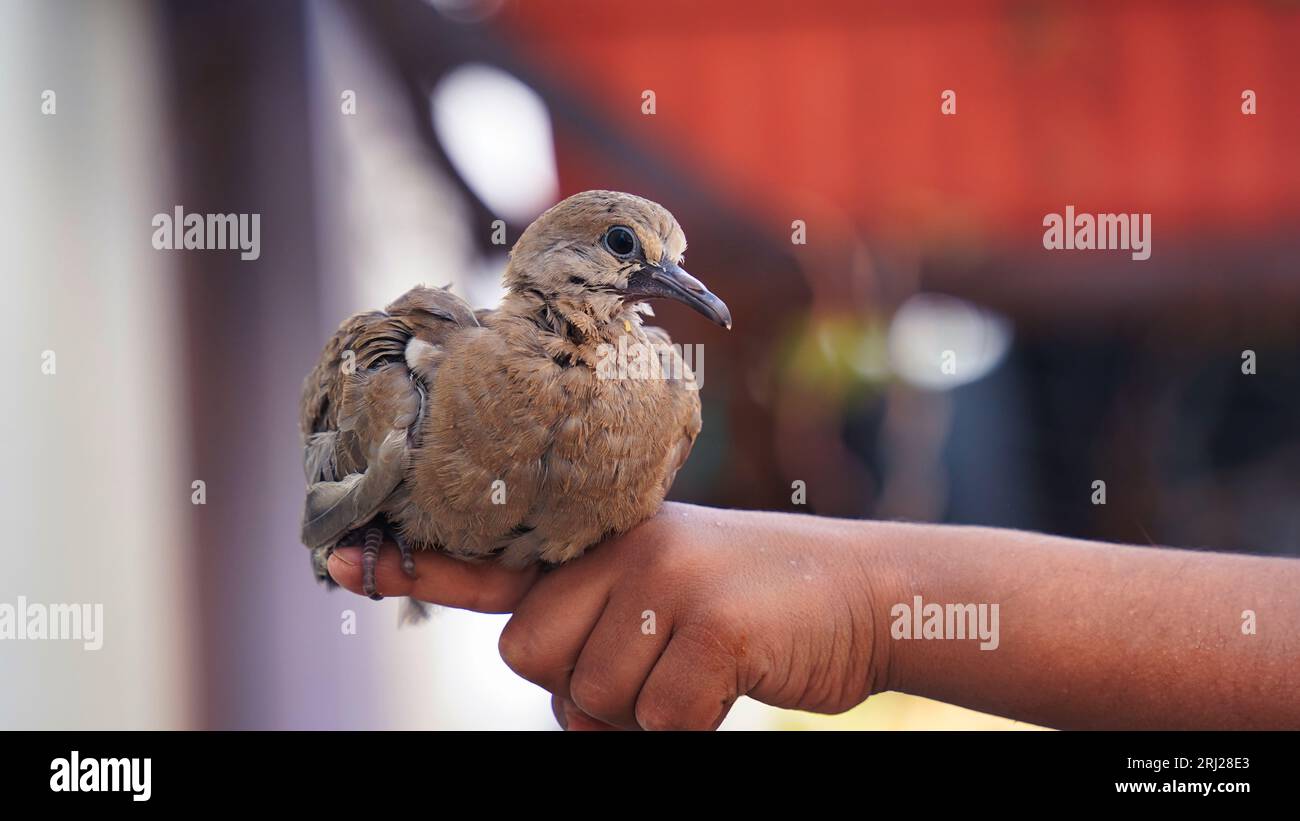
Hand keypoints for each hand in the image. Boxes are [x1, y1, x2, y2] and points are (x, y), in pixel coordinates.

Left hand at [328, 502, 891, 729]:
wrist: (861, 594)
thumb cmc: (749, 608)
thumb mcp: (663, 595)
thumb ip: (595, 621)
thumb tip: (549, 689)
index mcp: (603, 542)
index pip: (494, 559)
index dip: (417, 567)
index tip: (343, 561)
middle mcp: (623, 549)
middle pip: (531, 658)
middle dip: (583, 688)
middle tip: (654, 668)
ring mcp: (666, 580)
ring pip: (590, 698)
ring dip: (641, 712)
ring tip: (697, 667)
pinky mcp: (710, 626)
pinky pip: (656, 722)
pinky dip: (690, 727)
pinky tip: (729, 682)